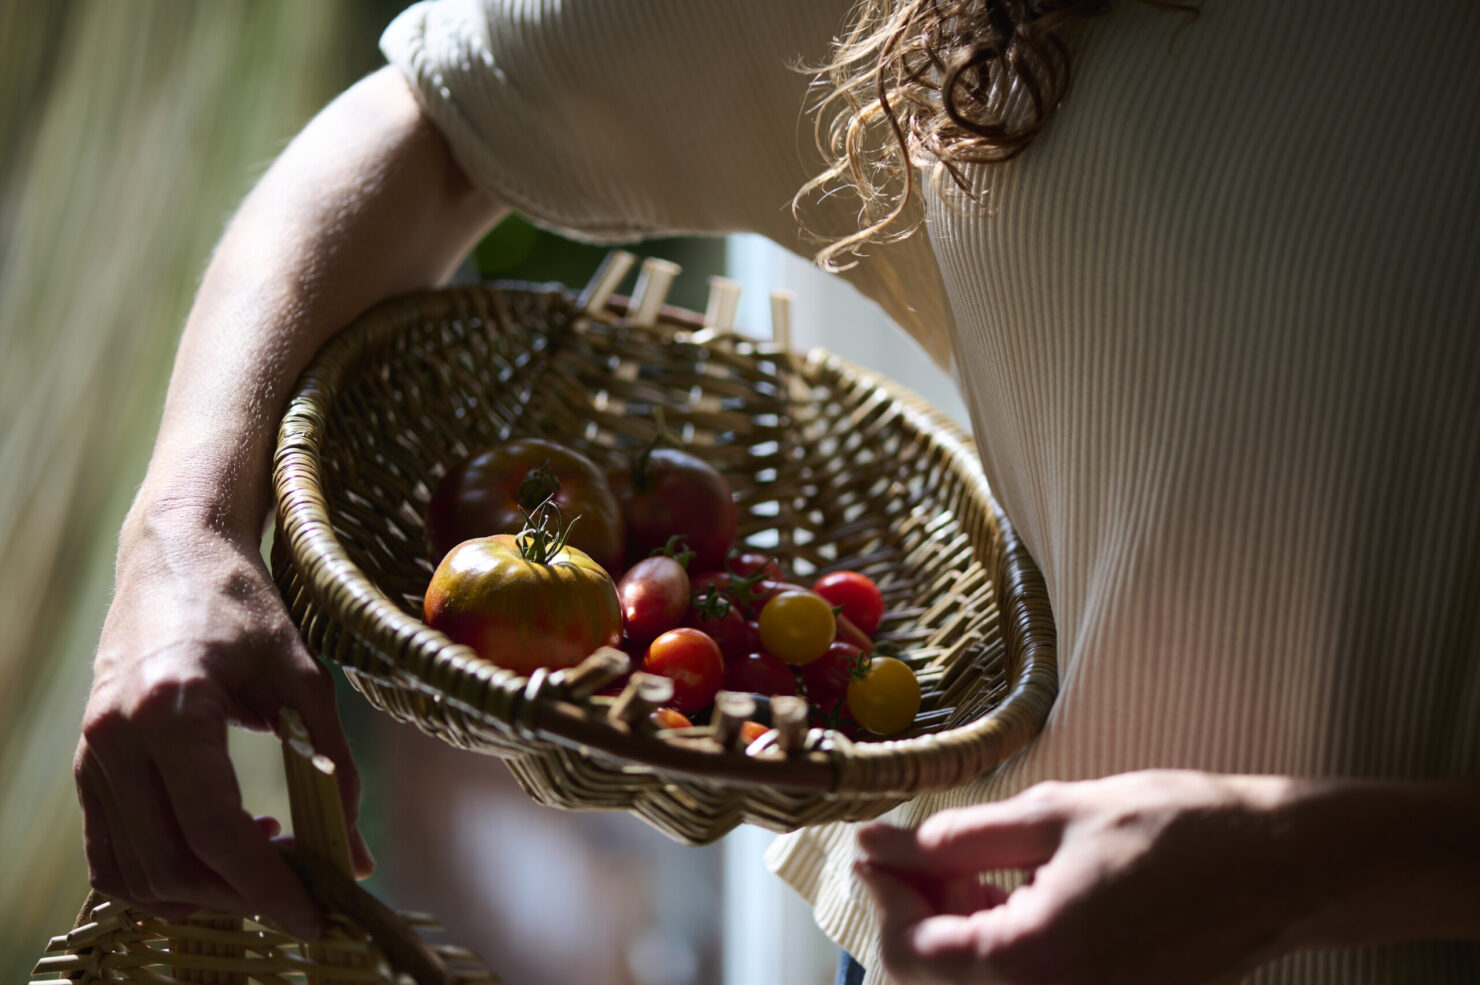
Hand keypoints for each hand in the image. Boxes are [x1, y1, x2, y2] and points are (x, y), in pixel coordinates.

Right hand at [74, 503, 371, 937]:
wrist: (174, 553)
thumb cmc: (244, 606)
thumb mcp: (304, 678)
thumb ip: (331, 765)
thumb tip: (353, 855)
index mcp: (173, 711)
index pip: (215, 831)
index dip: (268, 886)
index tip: (314, 915)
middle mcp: (117, 739)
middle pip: (171, 865)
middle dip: (240, 896)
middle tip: (299, 889)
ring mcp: (91, 753)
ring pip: (134, 871)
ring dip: (201, 891)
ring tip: (266, 862)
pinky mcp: (86, 761)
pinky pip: (111, 850)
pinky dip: (164, 872)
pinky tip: (221, 845)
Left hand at [856, 771, 1307, 984]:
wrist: (1276, 868)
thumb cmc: (1176, 831)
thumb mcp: (1051, 816)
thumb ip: (954, 839)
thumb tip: (879, 845)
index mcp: (1031, 964)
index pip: (911, 951)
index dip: (884, 894)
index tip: (876, 847)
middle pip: (933, 980)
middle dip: (915, 913)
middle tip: (922, 852)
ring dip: (952, 930)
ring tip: (969, 866)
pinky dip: (994, 947)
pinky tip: (1006, 895)